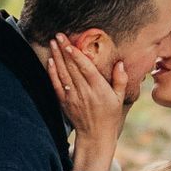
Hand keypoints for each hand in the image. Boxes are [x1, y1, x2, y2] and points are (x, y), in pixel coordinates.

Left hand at [43, 34, 128, 170]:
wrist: (95, 135)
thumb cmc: (109, 115)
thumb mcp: (120, 98)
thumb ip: (120, 80)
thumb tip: (120, 63)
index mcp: (99, 89)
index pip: (86, 70)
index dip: (77, 57)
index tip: (71, 45)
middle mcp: (84, 92)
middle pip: (72, 68)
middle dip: (64, 50)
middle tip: (59, 35)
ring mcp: (73, 97)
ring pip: (63, 73)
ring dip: (57, 57)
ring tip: (53, 43)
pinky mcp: (64, 102)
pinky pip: (56, 85)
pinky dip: (52, 72)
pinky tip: (50, 61)